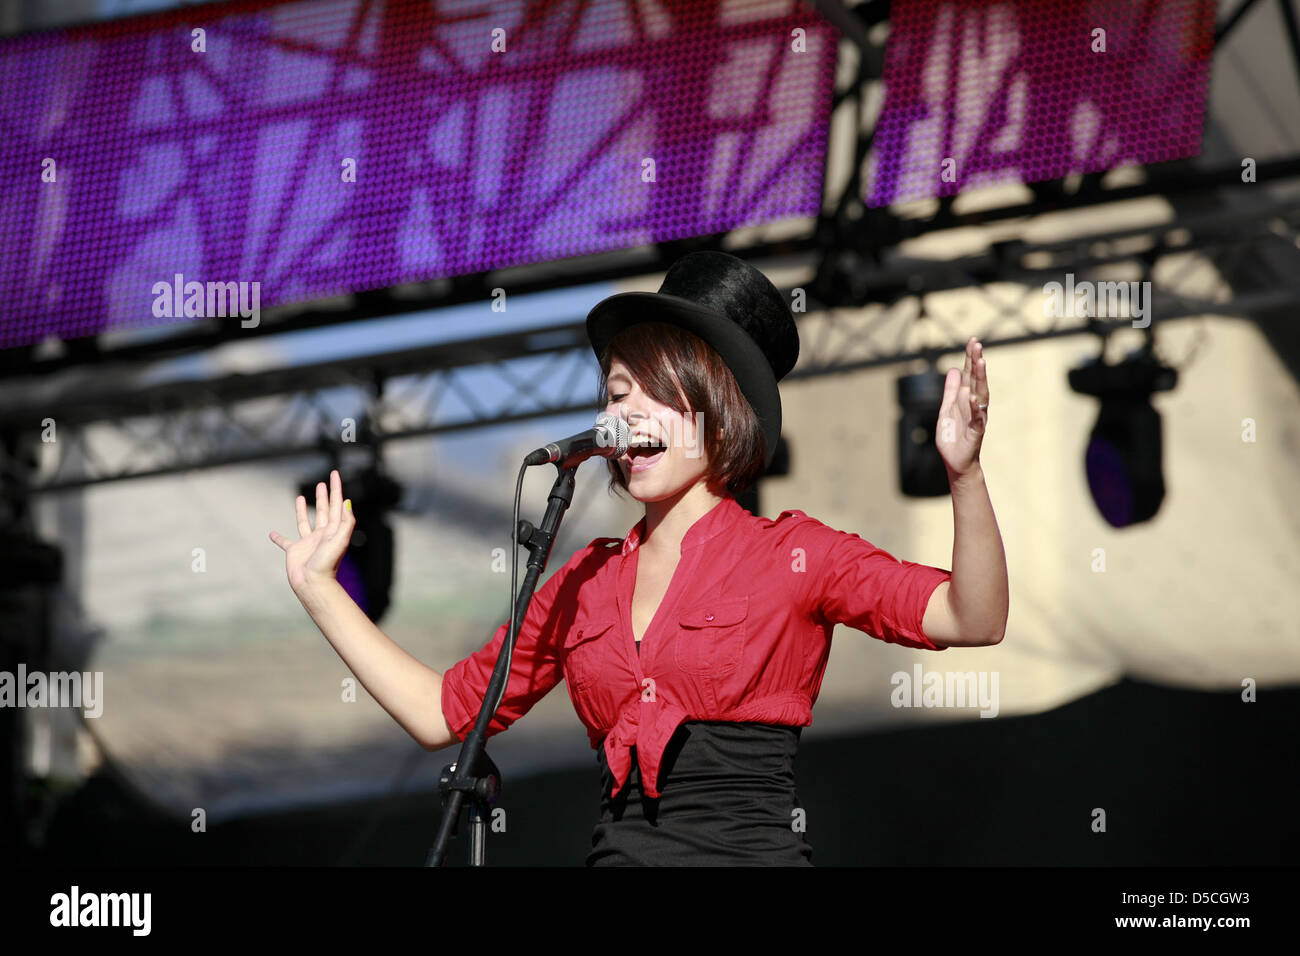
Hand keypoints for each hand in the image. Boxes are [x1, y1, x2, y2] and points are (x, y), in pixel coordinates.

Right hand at [268, 469, 355, 593]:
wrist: (313, 583)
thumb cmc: (328, 563)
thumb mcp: (341, 539)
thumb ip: (346, 521)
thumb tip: (347, 501)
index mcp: (334, 530)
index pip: (337, 504)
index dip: (336, 488)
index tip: (335, 473)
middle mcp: (322, 534)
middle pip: (324, 510)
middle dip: (324, 496)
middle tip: (323, 482)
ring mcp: (308, 543)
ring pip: (305, 522)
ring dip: (303, 510)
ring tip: (301, 497)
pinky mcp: (295, 551)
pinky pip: (285, 542)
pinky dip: (278, 538)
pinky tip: (272, 534)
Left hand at [936, 336, 988, 478]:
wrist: (956, 462)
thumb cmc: (953, 437)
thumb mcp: (946, 409)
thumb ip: (950, 391)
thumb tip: (953, 370)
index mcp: (966, 399)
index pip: (969, 375)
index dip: (970, 358)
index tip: (972, 341)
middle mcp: (974, 405)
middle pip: (977, 380)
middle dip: (976, 362)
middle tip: (977, 344)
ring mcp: (977, 417)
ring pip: (981, 395)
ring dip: (980, 379)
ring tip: (980, 362)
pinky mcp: (976, 432)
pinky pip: (977, 418)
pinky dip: (975, 408)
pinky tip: (972, 397)